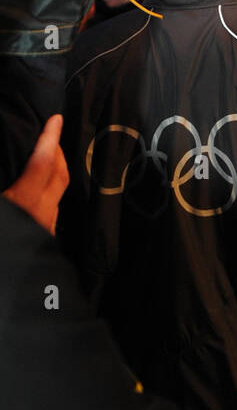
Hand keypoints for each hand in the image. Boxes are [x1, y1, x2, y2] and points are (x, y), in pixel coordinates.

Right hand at [3, 115, 69, 235]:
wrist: (10, 290)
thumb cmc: (4, 246)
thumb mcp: (1, 210)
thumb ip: (3, 180)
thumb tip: (6, 167)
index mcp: (24, 202)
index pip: (43, 162)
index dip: (49, 138)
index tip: (56, 119)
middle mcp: (41, 213)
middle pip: (59, 174)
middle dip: (57, 152)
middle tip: (49, 136)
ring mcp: (45, 229)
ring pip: (58, 193)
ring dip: (54, 172)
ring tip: (43, 160)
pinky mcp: (44, 242)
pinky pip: (51, 208)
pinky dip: (47, 191)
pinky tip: (35, 192)